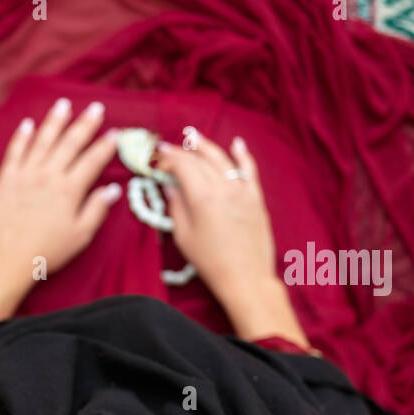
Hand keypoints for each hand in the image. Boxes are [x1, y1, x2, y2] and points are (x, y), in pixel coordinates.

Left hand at [0, 97, 121, 305]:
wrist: (7, 260)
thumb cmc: (47, 252)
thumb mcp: (80, 236)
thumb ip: (96, 209)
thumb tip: (113, 189)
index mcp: (69, 189)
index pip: (92, 160)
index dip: (106, 145)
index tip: (116, 133)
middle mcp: (48, 175)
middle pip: (70, 143)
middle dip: (85, 123)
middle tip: (96, 107)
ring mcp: (25, 175)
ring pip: (42, 140)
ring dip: (54, 121)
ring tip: (63, 104)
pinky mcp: (5, 180)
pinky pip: (14, 152)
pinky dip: (21, 136)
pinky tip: (28, 124)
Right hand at [154, 134, 277, 314]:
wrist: (246, 277)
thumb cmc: (210, 262)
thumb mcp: (184, 237)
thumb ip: (176, 207)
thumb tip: (170, 187)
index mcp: (202, 197)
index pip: (183, 166)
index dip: (169, 159)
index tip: (158, 157)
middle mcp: (223, 188)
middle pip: (201, 160)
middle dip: (183, 151)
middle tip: (168, 147)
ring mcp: (242, 191)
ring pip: (223, 159)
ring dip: (207, 146)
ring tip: (194, 137)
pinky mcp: (255, 197)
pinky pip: (249, 170)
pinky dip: (242, 155)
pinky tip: (236, 144)